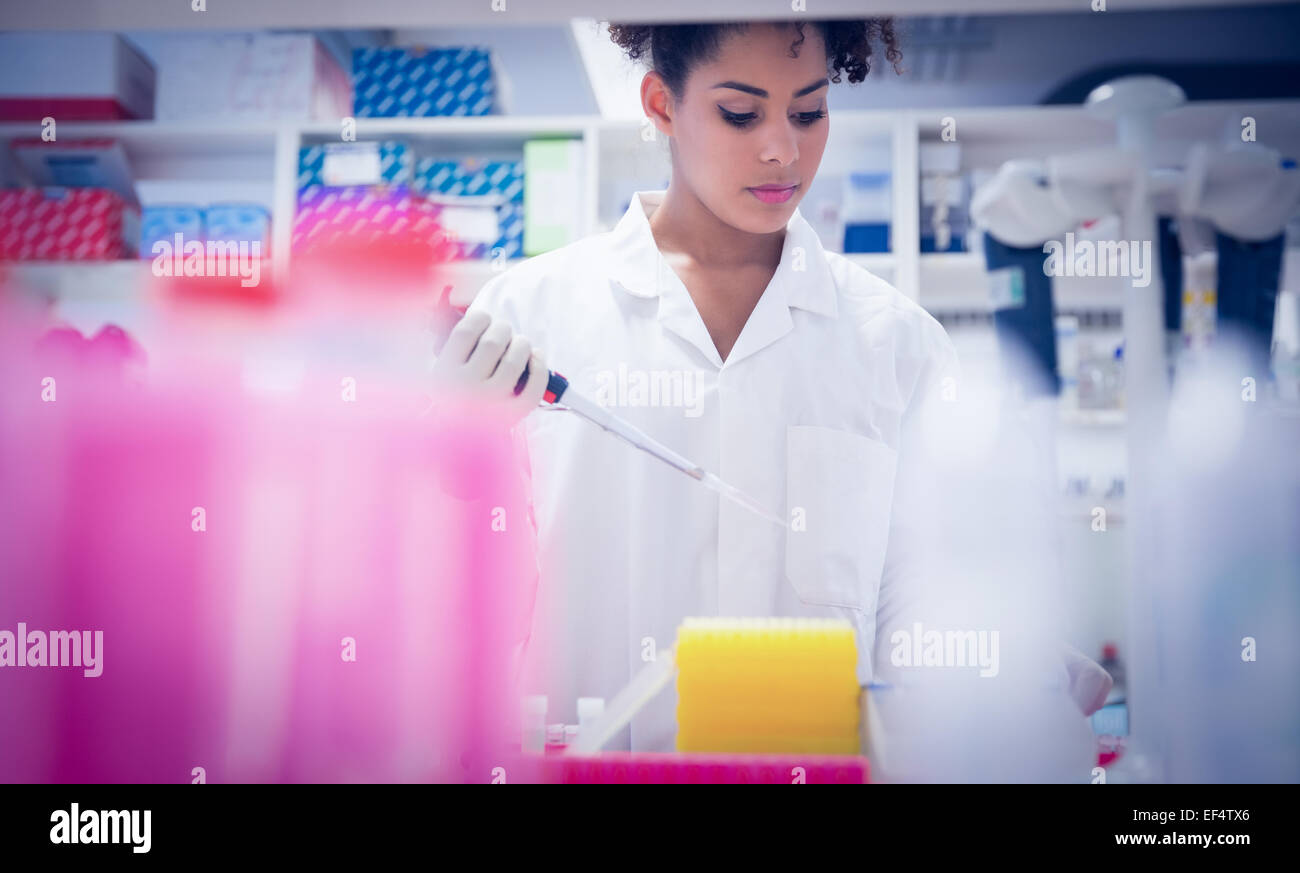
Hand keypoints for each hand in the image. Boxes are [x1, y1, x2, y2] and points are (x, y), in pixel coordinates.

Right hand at [431, 309, 547, 427]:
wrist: (455, 443)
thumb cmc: (452, 403)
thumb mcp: (440, 376)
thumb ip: (454, 348)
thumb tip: (467, 306)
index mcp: (444, 374)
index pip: (465, 330)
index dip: (480, 317)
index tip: (485, 319)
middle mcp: (465, 388)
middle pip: (493, 341)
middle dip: (503, 330)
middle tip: (505, 333)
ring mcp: (490, 403)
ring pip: (515, 360)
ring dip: (522, 344)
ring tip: (521, 345)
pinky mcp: (511, 416)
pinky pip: (534, 388)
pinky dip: (541, 368)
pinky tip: (536, 358)